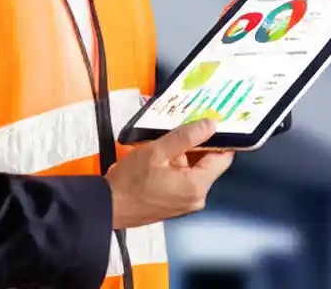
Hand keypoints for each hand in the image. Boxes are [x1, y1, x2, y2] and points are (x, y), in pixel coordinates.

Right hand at [105, 119, 233, 228]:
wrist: (107, 207)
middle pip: (208, 164)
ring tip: (168, 141)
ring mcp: (187, 204)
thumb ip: (186, 137)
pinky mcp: (176, 205)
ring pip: (195, 171)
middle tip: (184, 127)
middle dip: (198, 146)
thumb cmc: (130, 180)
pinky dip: (177, 168)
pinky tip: (162, 157)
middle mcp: (198, 198)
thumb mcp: (157, 151)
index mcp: (197, 185)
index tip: (211, 123)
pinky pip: (184, 181)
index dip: (219, 138)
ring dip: (184, 156)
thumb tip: (212, 125)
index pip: (224, 157)